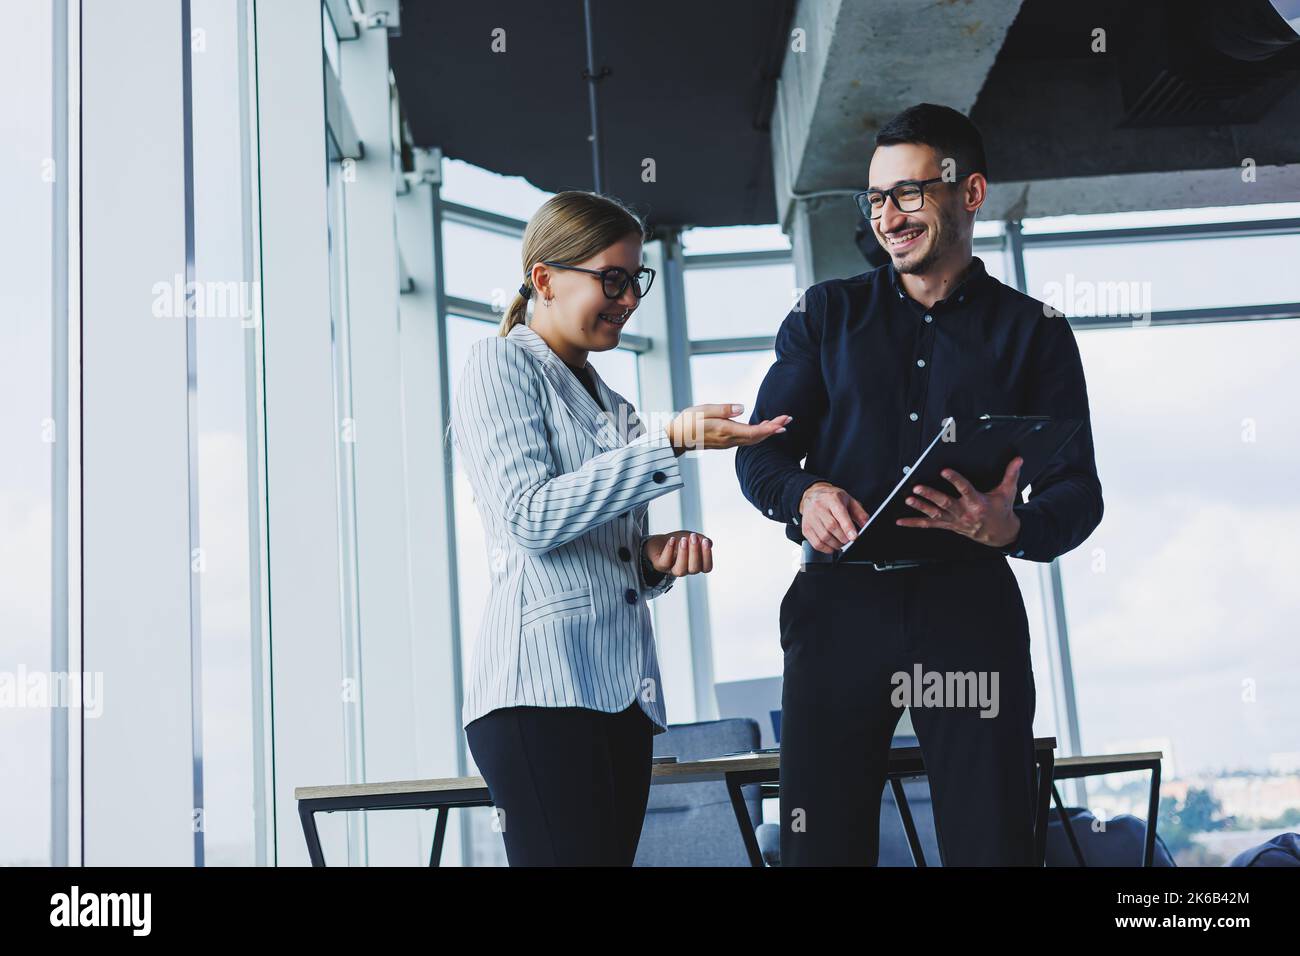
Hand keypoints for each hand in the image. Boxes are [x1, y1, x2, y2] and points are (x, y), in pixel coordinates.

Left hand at [643, 531, 712, 575]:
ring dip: (683, 554)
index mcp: (696, 564)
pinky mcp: (661, 566)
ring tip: (683, 540)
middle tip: (693, 537)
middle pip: (694, 569)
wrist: (660, 541)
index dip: (708, 556)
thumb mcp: (691, 537)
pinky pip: (665, 562)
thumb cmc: (678, 541)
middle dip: (695, 552)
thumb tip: (709, 543)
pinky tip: (672, 540)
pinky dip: (669, 550)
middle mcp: (686, 569)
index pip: (707, 568)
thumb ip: (701, 539)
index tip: (705, 541)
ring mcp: (673, 569)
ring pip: (680, 570)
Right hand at [666, 404, 790, 456]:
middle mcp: (729, 440)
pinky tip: (763, 428)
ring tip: (780, 423)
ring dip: (768, 432)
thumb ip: (723, 409)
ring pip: (753, 439)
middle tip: (788, 419)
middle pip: (757, 437)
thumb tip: (742, 408)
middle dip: (774, 429)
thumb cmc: (687, 422)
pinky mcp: (726, 442)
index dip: (770, 428)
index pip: (753, 431)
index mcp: (725, 431)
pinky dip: (758, 434)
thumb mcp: (702, 410)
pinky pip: (747, 439)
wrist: (676, 438)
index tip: (783, 422)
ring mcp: (728, 442)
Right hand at [799, 482, 870, 553]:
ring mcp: (810, 518)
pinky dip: (826, 549)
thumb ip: (859, 513)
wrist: (812, 495)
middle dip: (843, 538)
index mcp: (832, 499)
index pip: (840, 513)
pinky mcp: (806, 528)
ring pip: (824, 537)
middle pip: (832, 527)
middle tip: (849, 539)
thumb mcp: (849, 501)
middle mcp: (819, 507)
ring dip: (835, 544)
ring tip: (841, 542)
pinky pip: (816, 543)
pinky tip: (831, 546)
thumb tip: (866, 526)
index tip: (854, 537)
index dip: (847, 527)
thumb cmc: (832, 499)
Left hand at [895, 457, 1022, 547]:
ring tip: (909, 498)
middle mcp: (964, 513)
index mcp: (978, 503)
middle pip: (945, 503)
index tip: (944, 471)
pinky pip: (929, 525)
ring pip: (935, 513)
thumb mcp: (1008, 492)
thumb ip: (1011, 474)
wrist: (1000, 533)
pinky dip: (914, 523)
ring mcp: (954, 521)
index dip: (955, 480)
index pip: (965, 489)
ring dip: (921, 506)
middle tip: (918, 487)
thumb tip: (1018, 459)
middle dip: (931, 495)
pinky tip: (901, 521)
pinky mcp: (948, 525)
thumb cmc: (1002, 510)